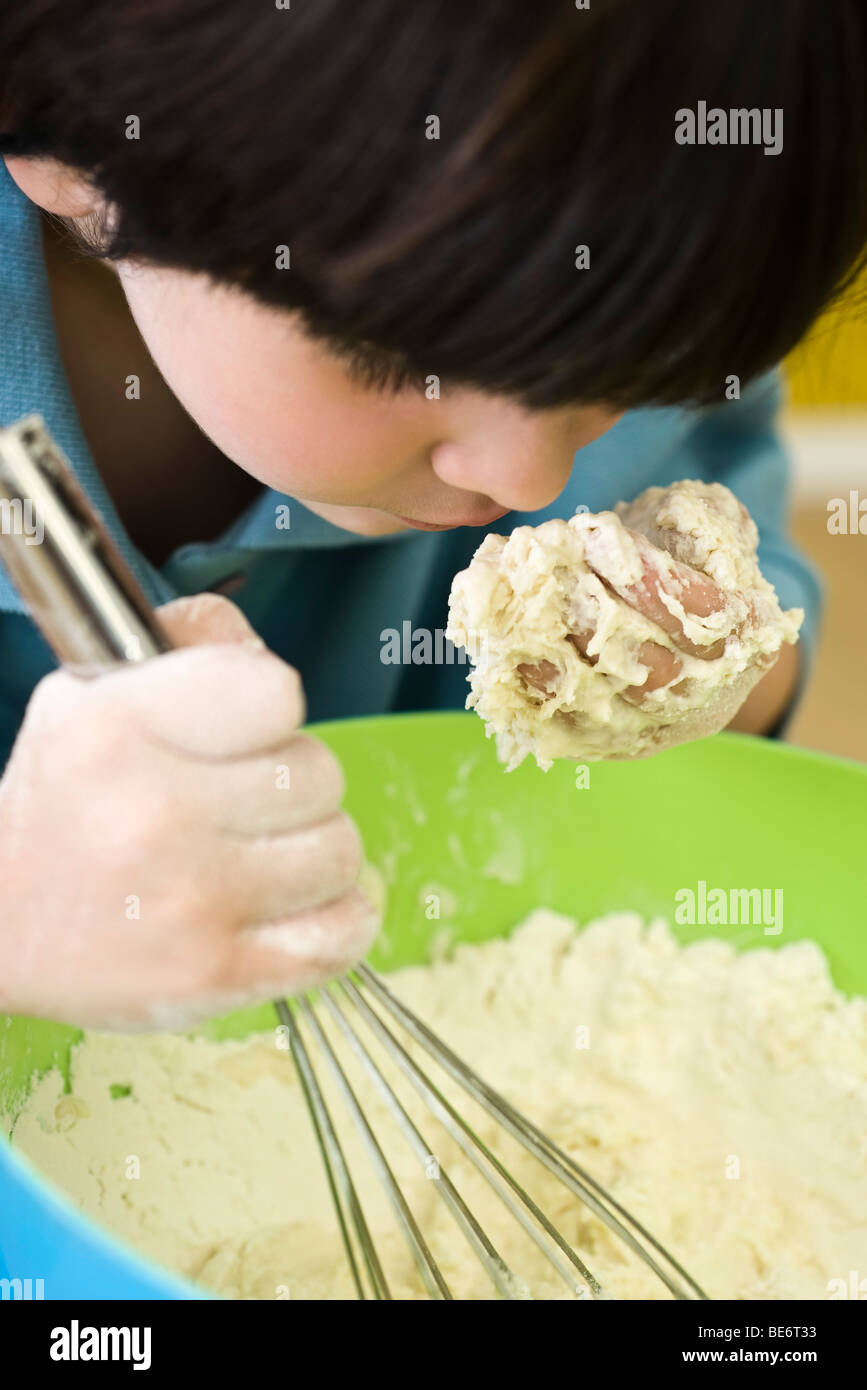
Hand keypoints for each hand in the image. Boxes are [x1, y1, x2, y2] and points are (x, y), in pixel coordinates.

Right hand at [0, 595, 377, 1029]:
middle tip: (242, 804)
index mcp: (121, 728)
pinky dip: (336, 919)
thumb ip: (189, 644)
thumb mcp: (92, 695)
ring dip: (312, 853)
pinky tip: (294, 906)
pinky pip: (344, 932)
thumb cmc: (64, 803)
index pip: (279, 692)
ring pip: (341, 851)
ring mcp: (192, 900)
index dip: (270, 708)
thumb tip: (255, 638)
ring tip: (259, 858)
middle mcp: (157, 812)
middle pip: (320, 773)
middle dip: (293, 785)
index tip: (243, 730)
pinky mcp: (218, 974)